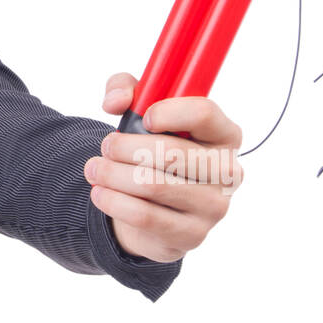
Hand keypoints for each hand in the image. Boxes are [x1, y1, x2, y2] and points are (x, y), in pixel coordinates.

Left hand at [85, 72, 243, 262]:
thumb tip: (116, 101)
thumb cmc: (153, 149)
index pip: (204, 114)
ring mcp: (213, 206)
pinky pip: (145, 216)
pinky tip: (99, 193)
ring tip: (94, 169)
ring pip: (153, 185)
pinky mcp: (192, 234)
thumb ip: (126, 88)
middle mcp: (227, 171)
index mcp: (224, 134)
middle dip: (125, 147)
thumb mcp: (140, 110)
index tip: (144, 118)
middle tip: (105, 147)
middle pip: (171, 153)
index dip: (169, 112)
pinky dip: (114, 202)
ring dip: (112, 175)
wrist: (156, 205)